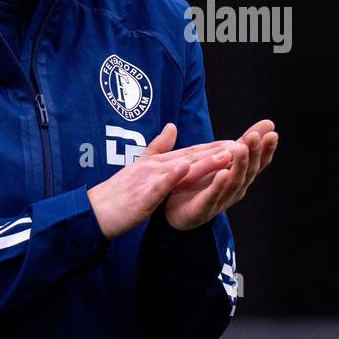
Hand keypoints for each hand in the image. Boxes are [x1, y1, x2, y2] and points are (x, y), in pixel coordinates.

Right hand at [86, 124, 234, 238]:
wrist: (95, 212)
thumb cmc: (119, 194)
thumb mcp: (140, 167)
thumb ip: (157, 147)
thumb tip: (172, 127)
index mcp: (158, 162)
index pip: (192, 152)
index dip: (216, 146)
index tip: (239, 142)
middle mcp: (156, 166)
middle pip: (192, 156)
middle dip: (218, 150)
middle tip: (243, 143)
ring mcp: (149, 178)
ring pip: (181, 167)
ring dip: (204, 160)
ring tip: (227, 153)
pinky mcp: (141, 194)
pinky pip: (159, 184)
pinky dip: (172, 176)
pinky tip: (185, 169)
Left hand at [163, 119, 277, 230]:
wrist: (174, 213)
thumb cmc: (202, 184)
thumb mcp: (223, 159)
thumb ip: (240, 143)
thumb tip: (269, 123)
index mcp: (239, 177)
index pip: (257, 162)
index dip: (265, 149)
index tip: (272, 133)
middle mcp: (234, 189)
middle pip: (248, 170)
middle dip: (253, 153)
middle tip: (255, 136)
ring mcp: (220, 201)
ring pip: (234, 182)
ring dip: (239, 165)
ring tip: (241, 148)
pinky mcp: (202, 210)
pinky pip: (212, 196)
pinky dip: (219, 185)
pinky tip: (222, 173)